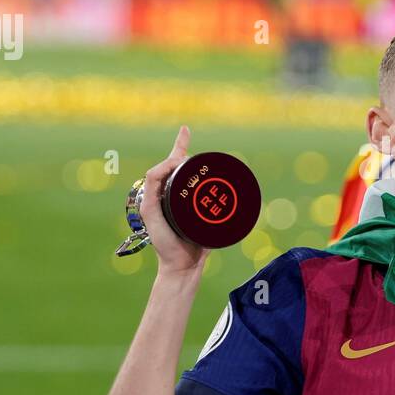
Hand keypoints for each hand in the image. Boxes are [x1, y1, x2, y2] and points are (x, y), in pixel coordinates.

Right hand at [141, 126, 210, 275]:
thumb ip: (220, 209)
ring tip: (187, 160)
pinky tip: (173, 165)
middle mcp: (161, 194)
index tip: (186, 129)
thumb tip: (245, 202)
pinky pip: (152, 180)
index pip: (175, 165)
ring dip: (174, 160)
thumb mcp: (211, 220)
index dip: (180, 145)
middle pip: (169, 165)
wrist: (184, 264)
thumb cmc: (197, 244)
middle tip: (194, 156)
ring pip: (161, 169)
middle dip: (180, 153)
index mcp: (173, 195)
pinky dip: (162, 170)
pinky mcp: (148, 207)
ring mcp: (152, 200)